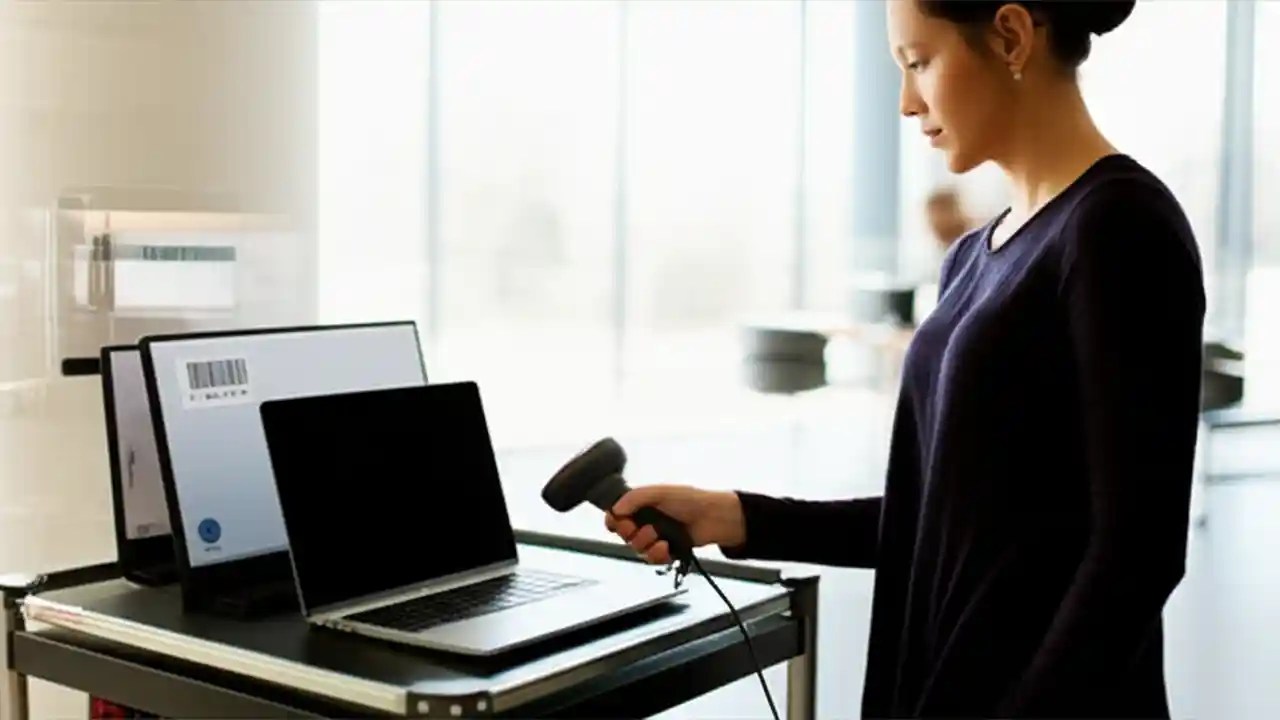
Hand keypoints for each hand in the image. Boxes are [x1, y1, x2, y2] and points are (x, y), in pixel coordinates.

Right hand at [605, 485, 745, 564]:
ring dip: (645, 544)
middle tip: (639, 528)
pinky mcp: (666, 552)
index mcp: (641, 506)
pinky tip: (666, 547)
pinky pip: (652, 559)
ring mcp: (656, 537)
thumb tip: (614, 509)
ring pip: (637, 549)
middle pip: (624, 535)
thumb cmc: (689, 500)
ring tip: (659, 537)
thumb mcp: (660, 492)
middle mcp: (646, 522)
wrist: (714, 517)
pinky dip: (658, 555)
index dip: (613, 521)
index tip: (617, 522)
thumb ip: (635, 498)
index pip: (617, 516)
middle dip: (629, 533)